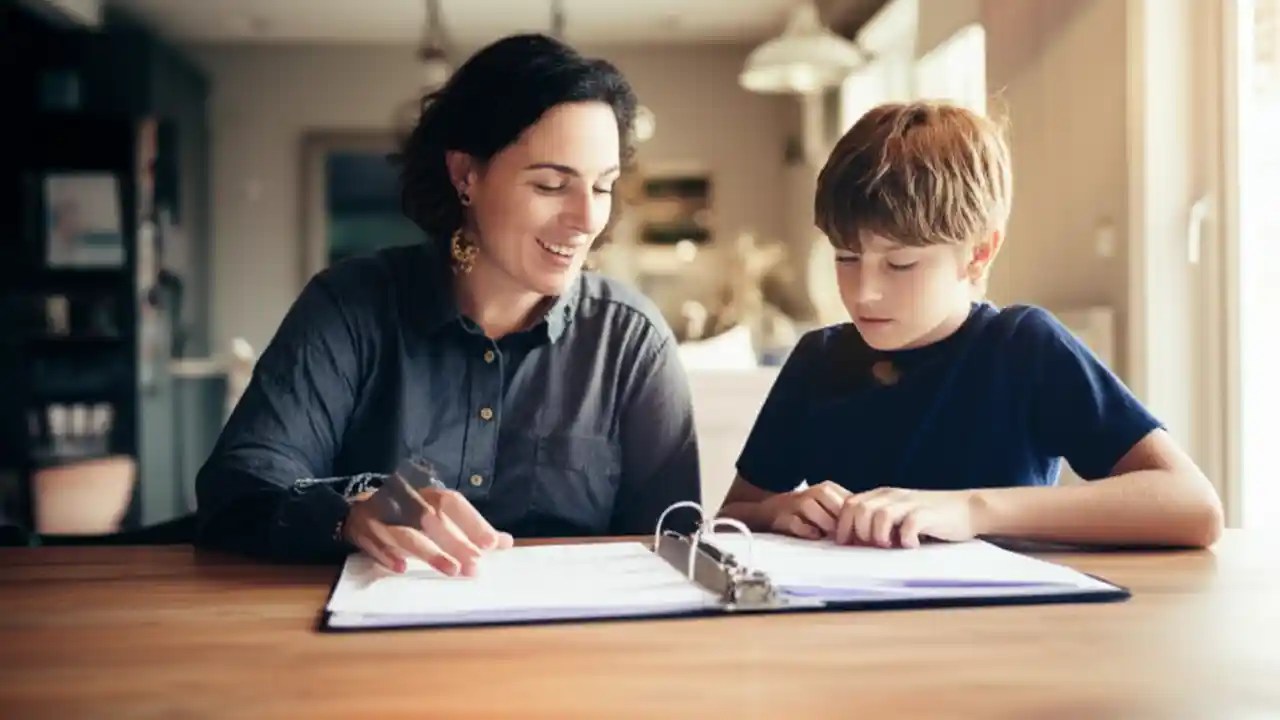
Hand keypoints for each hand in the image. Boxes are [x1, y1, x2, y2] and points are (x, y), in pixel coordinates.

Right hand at [343, 487, 513, 574]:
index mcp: (428, 495)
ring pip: (407, 533)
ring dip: (429, 553)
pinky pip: (375, 544)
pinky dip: (388, 556)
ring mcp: (384, 516)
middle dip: (455, 543)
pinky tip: (402, 568)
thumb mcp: (439, 517)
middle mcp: (407, 501)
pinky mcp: (364, 531)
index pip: (452, 503)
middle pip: (432, 520)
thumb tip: (506, 542)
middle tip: (476, 565)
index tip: (492, 543)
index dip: (472, 522)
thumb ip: (471, 530)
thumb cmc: (409, 516)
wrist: (359, 510)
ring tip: (451, 570)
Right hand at [760, 481, 851, 539]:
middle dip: (843, 524)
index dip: (858, 520)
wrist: (770, 510)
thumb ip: (847, 514)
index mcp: (829, 489)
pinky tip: (814, 537)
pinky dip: (807, 531)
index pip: (850, 501)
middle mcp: (813, 492)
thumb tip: (870, 529)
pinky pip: (796, 523)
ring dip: (825, 526)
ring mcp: (796, 503)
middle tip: (847, 539)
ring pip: (815, 510)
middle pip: (835, 505)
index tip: (860, 534)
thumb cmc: (807, 513)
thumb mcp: (829, 507)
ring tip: (830, 538)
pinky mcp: (782, 517)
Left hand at [834, 487, 980, 547]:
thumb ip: (878, 520)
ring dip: (879, 535)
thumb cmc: (930, 518)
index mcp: (882, 495)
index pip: (850, 505)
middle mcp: (893, 496)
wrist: (966, 509)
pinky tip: (911, 545)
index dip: (843, 526)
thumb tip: (853, 541)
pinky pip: (909, 524)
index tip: (848, 545)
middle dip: (859, 532)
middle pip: (860, 509)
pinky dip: (905, 538)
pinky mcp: (928, 513)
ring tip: (890, 546)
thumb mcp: (899, 513)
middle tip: (871, 547)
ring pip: (880, 515)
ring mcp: (910, 503)